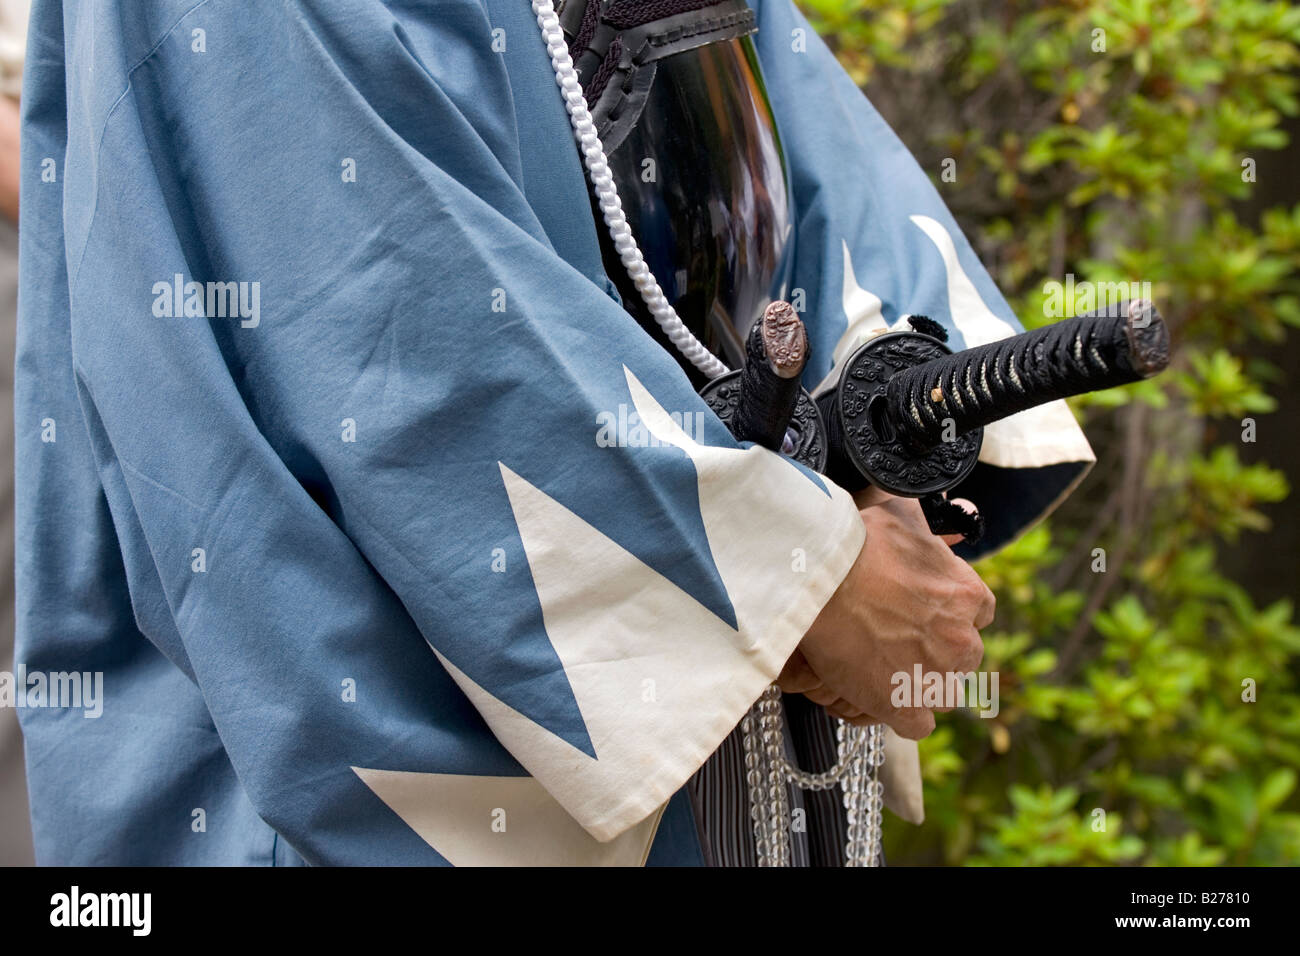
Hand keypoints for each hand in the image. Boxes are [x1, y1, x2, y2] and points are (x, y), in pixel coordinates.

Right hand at [781, 487, 994, 738]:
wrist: (820, 580)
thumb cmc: (854, 543)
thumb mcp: (899, 516)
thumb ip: (921, 524)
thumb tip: (924, 509)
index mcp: (968, 595)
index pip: (977, 612)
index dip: (947, 613)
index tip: (921, 611)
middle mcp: (962, 640)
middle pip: (962, 656)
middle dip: (936, 650)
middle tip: (896, 638)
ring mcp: (935, 677)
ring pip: (943, 692)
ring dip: (920, 683)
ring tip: (884, 669)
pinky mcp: (904, 705)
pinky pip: (918, 724)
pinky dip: (901, 713)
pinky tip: (880, 697)